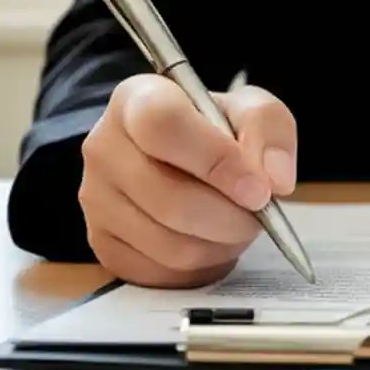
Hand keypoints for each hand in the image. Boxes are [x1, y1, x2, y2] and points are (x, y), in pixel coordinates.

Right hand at [78, 75, 297, 287]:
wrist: (185, 165)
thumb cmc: (218, 132)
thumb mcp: (251, 113)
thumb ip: (268, 128)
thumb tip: (274, 180)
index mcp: (137, 99)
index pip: (162, 124)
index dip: (216, 160)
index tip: (259, 190)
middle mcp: (103, 146)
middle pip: (168, 198)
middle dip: (230, 216)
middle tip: (259, 213)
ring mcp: (95, 199)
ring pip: (169, 244)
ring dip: (220, 242)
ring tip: (235, 223)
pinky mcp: (102, 243)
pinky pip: (161, 270)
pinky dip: (200, 264)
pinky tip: (210, 239)